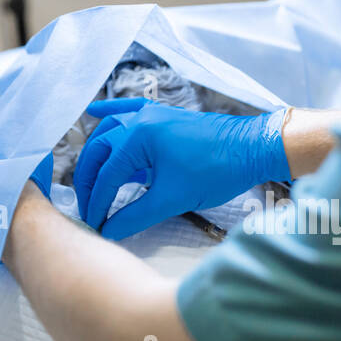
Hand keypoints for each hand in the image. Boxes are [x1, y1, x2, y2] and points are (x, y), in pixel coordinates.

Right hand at [73, 98, 289, 239]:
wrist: (252, 148)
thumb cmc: (216, 170)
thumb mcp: (173, 198)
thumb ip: (136, 215)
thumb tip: (109, 230)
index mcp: (138, 136)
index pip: (107, 174)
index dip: (98, 201)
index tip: (94, 222)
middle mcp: (138, 119)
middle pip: (99, 151)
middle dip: (89, 181)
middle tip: (88, 206)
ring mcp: (149, 114)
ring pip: (108, 132)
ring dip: (96, 156)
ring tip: (89, 181)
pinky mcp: (160, 115)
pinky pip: (127, 110)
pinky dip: (109, 113)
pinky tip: (92, 112)